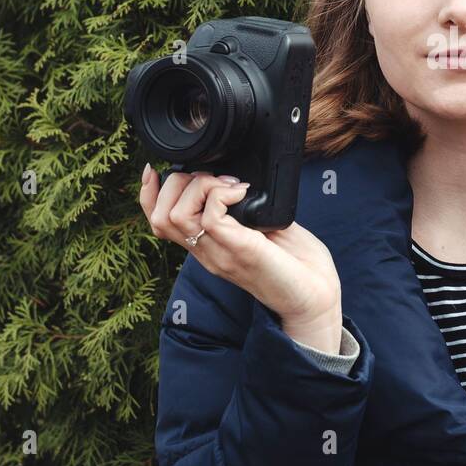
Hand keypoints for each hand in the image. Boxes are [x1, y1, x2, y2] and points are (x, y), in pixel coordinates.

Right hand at [138, 164, 342, 329]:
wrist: (316, 298)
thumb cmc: (296, 264)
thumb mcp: (263, 228)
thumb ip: (245, 208)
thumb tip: (240, 181)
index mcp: (207, 246)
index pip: (158, 222)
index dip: (148, 193)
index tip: (155, 168)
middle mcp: (206, 252)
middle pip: (159, 216)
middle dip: (180, 182)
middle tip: (218, 180)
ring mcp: (220, 254)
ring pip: (176, 215)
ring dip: (201, 187)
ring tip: (230, 186)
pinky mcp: (240, 251)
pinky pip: (211, 216)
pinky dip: (223, 194)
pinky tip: (243, 193)